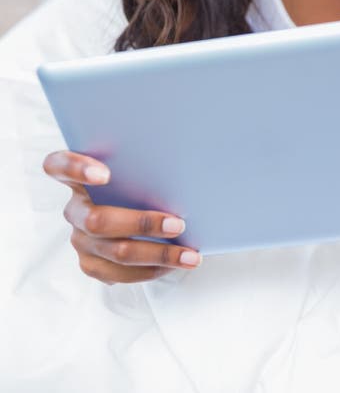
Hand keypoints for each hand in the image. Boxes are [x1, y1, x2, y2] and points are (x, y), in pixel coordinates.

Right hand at [42, 150, 202, 284]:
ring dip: (158, 254)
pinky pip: (120, 273)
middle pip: (98, 220)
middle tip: (178, 223)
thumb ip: (143, 161)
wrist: (137, 208)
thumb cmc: (141, 179)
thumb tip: (183, 157)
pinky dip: (152, 269)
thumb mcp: (136, 166)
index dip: (76, 169)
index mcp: (78, 176)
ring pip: (116, 252)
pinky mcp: (91, 263)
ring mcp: (81, 239)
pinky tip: (176, 263)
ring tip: (189, 255)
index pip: (58, 165)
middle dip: (142, 224)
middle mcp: (75, 209)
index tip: (105, 174)